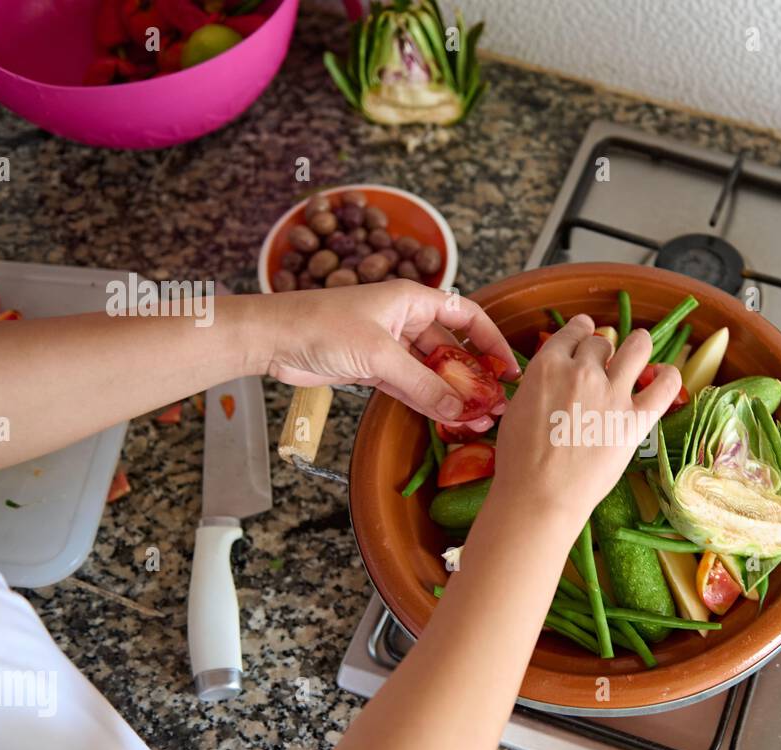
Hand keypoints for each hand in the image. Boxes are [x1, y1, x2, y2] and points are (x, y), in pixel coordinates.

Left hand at [262, 281, 517, 431]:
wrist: (273, 338)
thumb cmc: (322, 326)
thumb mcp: (378, 355)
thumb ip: (421, 384)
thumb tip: (459, 410)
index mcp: (412, 299)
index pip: (467, 315)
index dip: (491, 340)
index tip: (507, 368)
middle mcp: (405, 320)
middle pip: (452, 348)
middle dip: (473, 377)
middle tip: (494, 404)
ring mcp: (390, 346)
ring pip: (431, 372)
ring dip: (452, 394)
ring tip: (476, 419)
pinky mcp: (374, 369)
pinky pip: (410, 386)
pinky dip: (427, 401)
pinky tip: (446, 419)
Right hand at [490, 314, 680, 525]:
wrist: (539, 495)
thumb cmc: (519, 460)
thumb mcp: (518, 407)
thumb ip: (541, 384)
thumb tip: (554, 380)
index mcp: (548, 365)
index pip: (572, 333)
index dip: (581, 333)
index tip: (585, 334)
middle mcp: (583, 371)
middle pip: (601, 342)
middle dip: (602, 351)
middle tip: (602, 366)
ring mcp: (613, 394)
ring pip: (638, 347)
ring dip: (638, 346)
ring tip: (639, 354)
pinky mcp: (636, 420)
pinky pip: (666, 385)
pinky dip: (668, 375)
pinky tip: (662, 376)